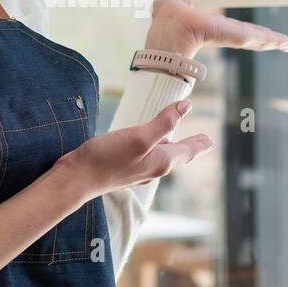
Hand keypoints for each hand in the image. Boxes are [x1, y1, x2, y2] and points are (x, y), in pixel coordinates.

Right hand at [54, 100, 211, 197]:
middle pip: (176, 155)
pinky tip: (146, 145)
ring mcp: (137, 170)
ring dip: (171, 147)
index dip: (199, 144)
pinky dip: (152, 148)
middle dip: (189, 147)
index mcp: (161, 161)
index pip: (187, 151)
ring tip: (175, 139)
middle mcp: (152, 169)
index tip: (210, 141)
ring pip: (160, 156)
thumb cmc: (108, 158)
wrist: (77, 179)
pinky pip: (145, 156)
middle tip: (202, 142)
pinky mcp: (122, 168)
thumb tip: (186, 107)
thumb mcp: (139, 136)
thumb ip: (164, 122)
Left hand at [144, 0, 287, 57]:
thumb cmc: (167, 20)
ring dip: (274, 41)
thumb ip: (180, 4)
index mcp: (211, 27)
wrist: (170, 28)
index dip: (246, 32)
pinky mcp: (238, 37)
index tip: (256, 35)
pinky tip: (286, 42)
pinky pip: (260, 39)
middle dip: (267, 40)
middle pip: (251, 37)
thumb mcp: (174, 7)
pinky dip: (273, 40)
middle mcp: (224, 34)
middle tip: (282, 43)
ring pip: (258, 39)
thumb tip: (185, 1)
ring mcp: (232, 37)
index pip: (233, 30)